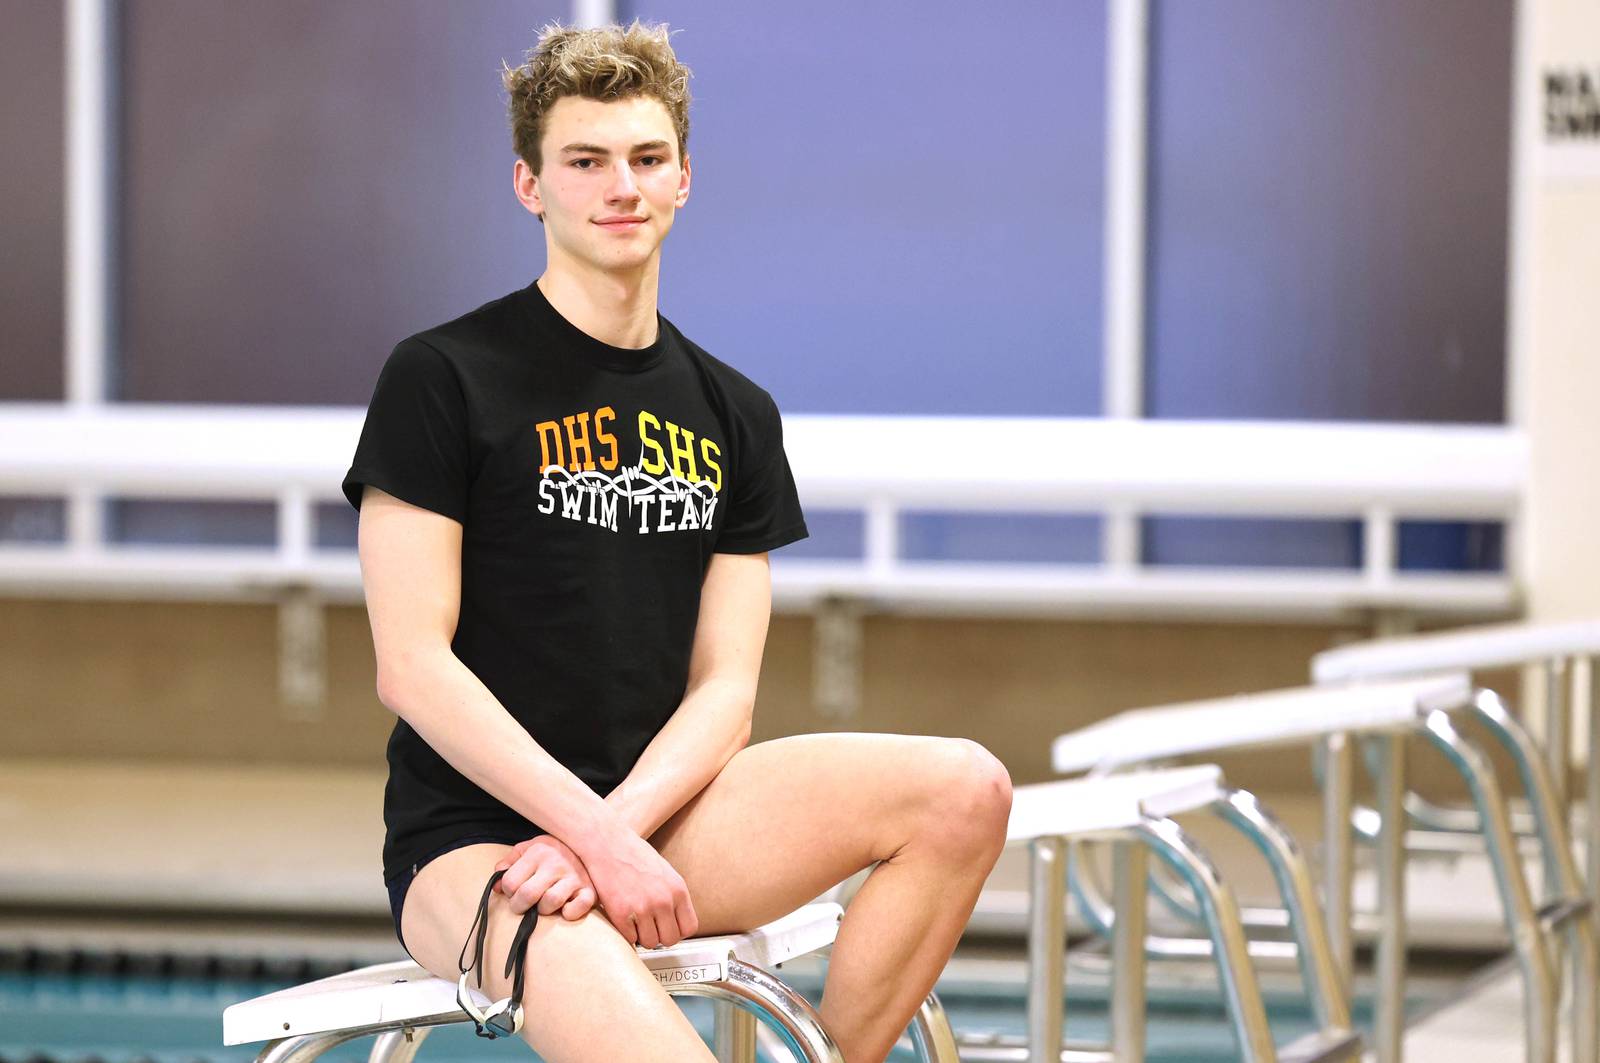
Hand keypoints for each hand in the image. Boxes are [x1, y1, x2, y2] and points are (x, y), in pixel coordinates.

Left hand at [494, 835, 596, 919]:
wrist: (589, 845)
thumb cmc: (553, 851)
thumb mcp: (528, 848)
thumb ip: (509, 862)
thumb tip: (496, 885)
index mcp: (538, 852)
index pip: (510, 882)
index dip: (509, 892)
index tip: (515, 891)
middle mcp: (557, 863)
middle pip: (527, 894)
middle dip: (519, 906)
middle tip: (523, 906)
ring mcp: (575, 877)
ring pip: (550, 902)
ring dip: (544, 910)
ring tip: (545, 904)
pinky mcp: (590, 891)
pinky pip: (578, 907)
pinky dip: (569, 913)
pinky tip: (565, 908)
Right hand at [576, 827, 698, 948]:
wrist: (607, 843)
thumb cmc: (633, 854)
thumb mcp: (665, 871)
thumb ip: (673, 895)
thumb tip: (676, 919)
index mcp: (677, 889)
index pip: (689, 928)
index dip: (677, 930)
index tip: (667, 927)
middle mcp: (663, 900)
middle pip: (670, 939)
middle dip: (659, 936)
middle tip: (648, 926)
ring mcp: (642, 907)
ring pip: (650, 942)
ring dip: (642, 936)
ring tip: (635, 921)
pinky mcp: (620, 913)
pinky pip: (630, 939)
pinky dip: (626, 932)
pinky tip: (622, 918)